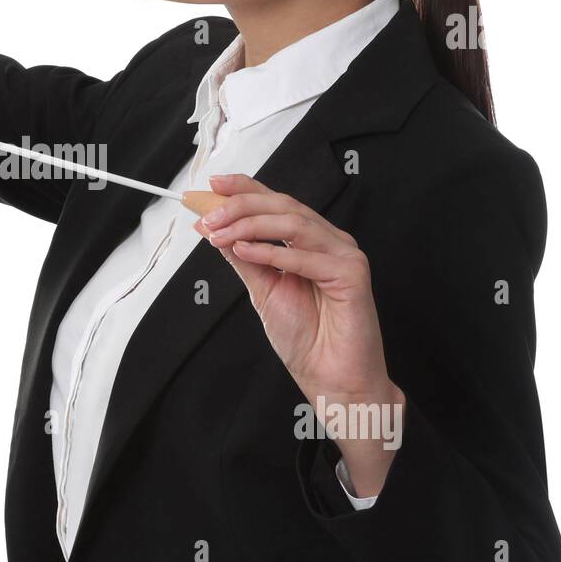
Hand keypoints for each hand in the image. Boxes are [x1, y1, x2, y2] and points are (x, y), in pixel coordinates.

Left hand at [194, 172, 402, 488]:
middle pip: (283, 205)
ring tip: (220, 235)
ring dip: (250, 225)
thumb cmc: (305, 338)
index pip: (275, 202)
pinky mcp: (352, 273)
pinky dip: (272, 252)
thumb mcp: (262, 290)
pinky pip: (307, 256)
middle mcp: (328, 241)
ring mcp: (344, 254)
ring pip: (294, 223)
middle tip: (208, 216)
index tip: (212, 184)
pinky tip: (246, 251)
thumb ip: (243, 257)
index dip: (245, 188)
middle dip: (240, 206)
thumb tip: (212, 228)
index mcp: (308, 241)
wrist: (329, 378)